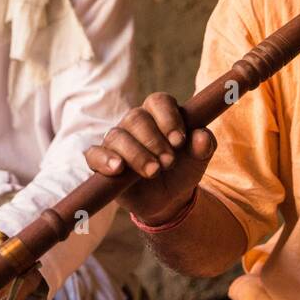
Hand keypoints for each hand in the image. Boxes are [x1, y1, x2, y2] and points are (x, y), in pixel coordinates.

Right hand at [84, 92, 216, 224]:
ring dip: (136, 154)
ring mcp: (116, 141)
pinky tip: (118, 169)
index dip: (168, 118)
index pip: (158, 101)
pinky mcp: (102, 161)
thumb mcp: (199, 159)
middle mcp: (135, 123)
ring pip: (117, 136)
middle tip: (169, 162)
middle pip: (136, 118)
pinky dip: (105, 160)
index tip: (180, 140)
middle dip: (154, 141)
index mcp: (159, 114)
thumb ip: (204, 145)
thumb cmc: (182, 169)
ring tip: (153, 172)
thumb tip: (202, 136)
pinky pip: (94, 154)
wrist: (169, 198)